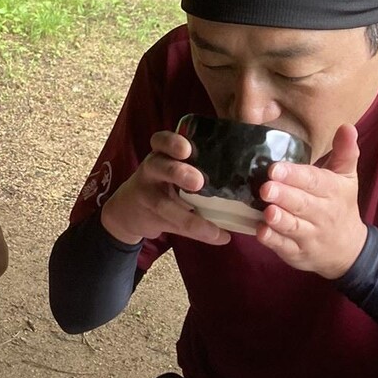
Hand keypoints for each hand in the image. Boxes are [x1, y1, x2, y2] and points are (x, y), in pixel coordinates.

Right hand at [99, 129, 230, 245]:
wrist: (128, 211)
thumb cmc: (162, 185)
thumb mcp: (172, 170)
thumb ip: (203, 170)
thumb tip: (250, 178)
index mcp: (161, 155)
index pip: (160, 141)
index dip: (171, 143)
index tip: (187, 149)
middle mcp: (151, 172)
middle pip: (158, 166)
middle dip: (178, 173)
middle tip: (198, 182)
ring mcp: (148, 196)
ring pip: (163, 205)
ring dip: (189, 218)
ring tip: (213, 228)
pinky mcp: (150, 218)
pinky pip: (174, 226)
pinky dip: (198, 232)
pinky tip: (218, 236)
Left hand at [256, 123, 366, 277]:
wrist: (349, 249)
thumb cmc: (340, 204)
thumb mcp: (346, 177)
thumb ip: (344, 152)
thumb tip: (347, 126)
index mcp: (332, 191)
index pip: (314, 181)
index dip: (295, 175)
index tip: (275, 168)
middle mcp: (322, 214)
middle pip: (302, 204)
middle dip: (284, 196)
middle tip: (266, 188)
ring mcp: (309, 235)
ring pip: (293, 227)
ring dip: (279, 220)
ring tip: (267, 211)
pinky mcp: (297, 252)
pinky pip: (285, 247)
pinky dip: (273, 241)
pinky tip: (260, 232)